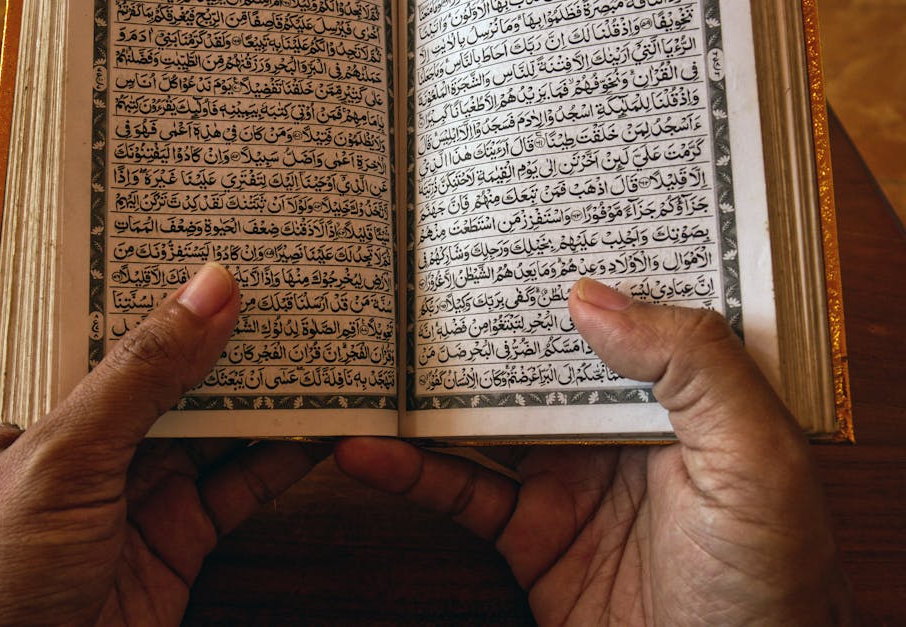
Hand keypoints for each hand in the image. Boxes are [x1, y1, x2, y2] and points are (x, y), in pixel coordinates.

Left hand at [0, 263, 326, 624]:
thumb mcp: (62, 457)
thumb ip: (140, 375)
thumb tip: (208, 288)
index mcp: (36, 405)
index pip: (102, 325)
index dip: (157, 282)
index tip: (216, 233)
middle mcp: (89, 442)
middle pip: (170, 373)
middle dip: (224, 332)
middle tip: (289, 279)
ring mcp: (136, 493)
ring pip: (213, 426)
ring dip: (264, 392)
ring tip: (320, 339)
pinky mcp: (179, 542)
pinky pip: (237, 487)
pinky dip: (279, 459)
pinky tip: (318, 428)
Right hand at [336, 278, 852, 624]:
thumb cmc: (774, 583)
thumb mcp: (757, 460)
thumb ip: (693, 367)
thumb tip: (592, 296)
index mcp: (682, 394)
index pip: (624, 311)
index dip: (578, 264)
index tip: (522, 219)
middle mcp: (617, 427)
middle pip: (537, 356)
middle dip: (486, 314)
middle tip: (420, 263)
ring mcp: (566, 479)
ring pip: (484, 417)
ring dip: (428, 389)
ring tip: (372, 351)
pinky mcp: (528, 534)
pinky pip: (458, 493)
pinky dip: (407, 472)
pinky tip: (365, 451)